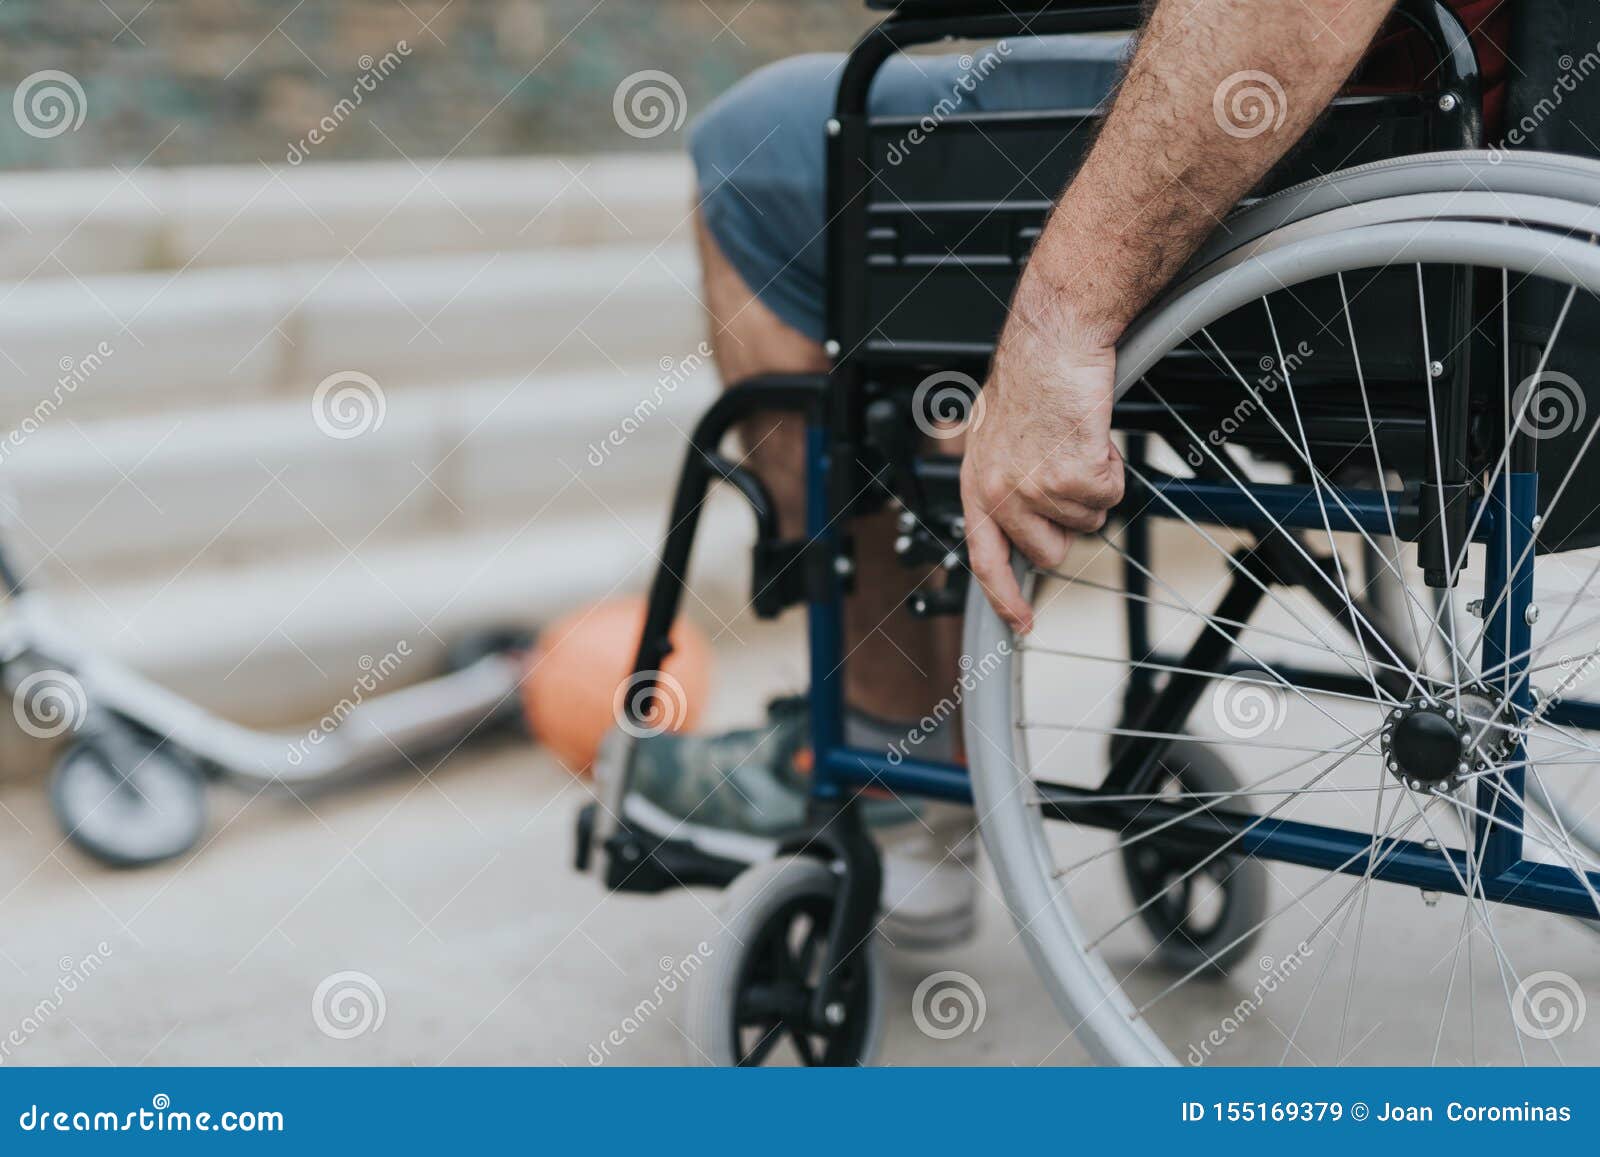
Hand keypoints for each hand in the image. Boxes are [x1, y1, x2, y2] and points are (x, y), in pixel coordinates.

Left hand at [960, 309, 1123, 634]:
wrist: (1055, 342)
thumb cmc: (1032, 379)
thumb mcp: (996, 438)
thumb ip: (1003, 482)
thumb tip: (1018, 522)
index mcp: (977, 485)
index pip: (985, 559)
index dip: (1005, 596)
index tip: (1021, 622)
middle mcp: (1000, 493)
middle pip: (1051, 551)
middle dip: (1070, 519)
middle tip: (1069, 471)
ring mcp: (1035, 488)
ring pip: (1087, 521)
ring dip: (1093, 484)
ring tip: (1075, 440)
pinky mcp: (1072, 476)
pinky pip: (1111, 495)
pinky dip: (1112, 466)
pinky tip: (1091, 434)